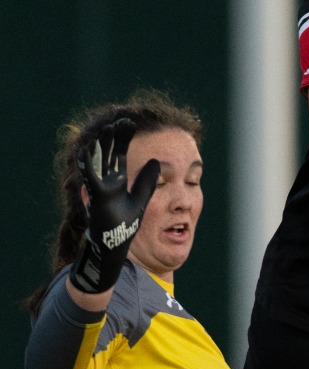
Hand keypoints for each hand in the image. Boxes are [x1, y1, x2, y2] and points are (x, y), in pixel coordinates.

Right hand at [72, 119, 161, 294]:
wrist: (116, 248)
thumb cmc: (125, 226)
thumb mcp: (142, 200)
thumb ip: (146, 182)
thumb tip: (158, 163)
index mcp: (117, 181)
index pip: (120, 154)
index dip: (124, 138)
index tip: (130, 122)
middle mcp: (106, 183)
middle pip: (109, 154)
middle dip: (113, 137)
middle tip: (121, 120)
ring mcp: (100, 190)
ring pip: (98, 162)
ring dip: (101, 146)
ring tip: (106, 129)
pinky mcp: (98, 200)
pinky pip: (92, 180)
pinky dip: (90, 165)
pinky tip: (91, 151)